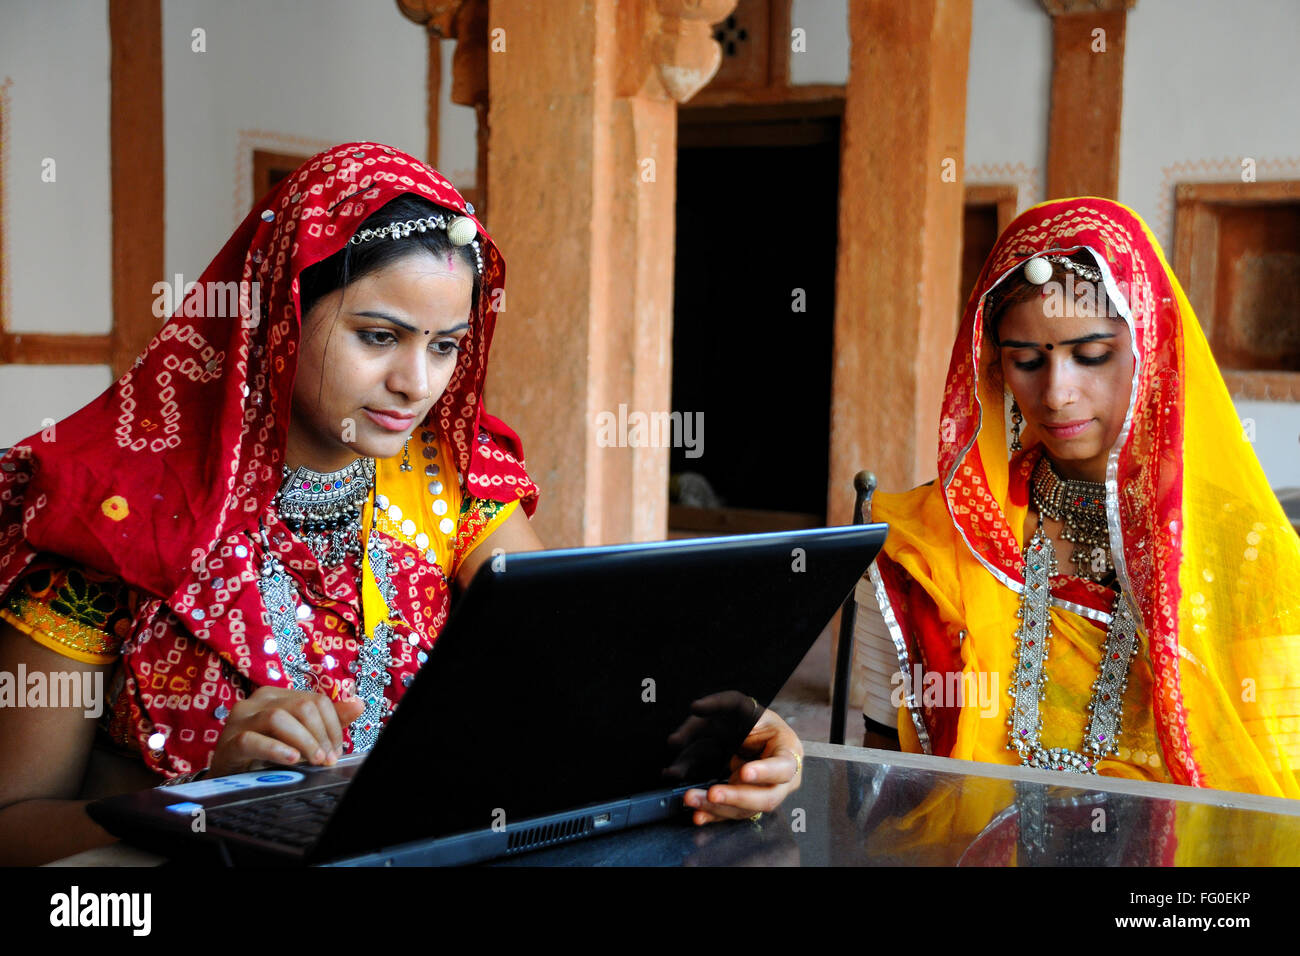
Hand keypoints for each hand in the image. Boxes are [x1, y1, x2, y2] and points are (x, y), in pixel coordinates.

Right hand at [208, 687, 364, 777]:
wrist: (228, 775)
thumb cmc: (265, 752)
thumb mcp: (298, 735)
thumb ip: (327, 721)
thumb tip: (358, 704)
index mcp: (277, 695)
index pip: (316, 700)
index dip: (333, 725)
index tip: (336, 750)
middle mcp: (258, 700)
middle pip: (301, 706)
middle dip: (320, 734)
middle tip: (327, 759)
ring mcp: (241, 719)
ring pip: (278, 718)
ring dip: (303, 741)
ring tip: (314, 761)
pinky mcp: (229, 741)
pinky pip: (253, 740)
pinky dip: (275, 749)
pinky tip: (291, 759)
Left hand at [682, 707, 802, 824]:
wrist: (748, 735)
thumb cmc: (750, 719)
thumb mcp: (740, 705)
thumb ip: (719, 702)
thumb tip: (696, 706)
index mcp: (789, 751)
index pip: (783, 766)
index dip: (765, 772)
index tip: (744, 772)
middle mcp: (783, 780)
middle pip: (766, 798)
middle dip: (736, 797)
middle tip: (712, 792)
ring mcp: (767, 794)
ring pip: (747, 810)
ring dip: (718, 808)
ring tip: (692, 799)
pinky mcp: (749, 804)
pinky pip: (734, 814)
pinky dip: (714, 815)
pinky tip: (698, 815)